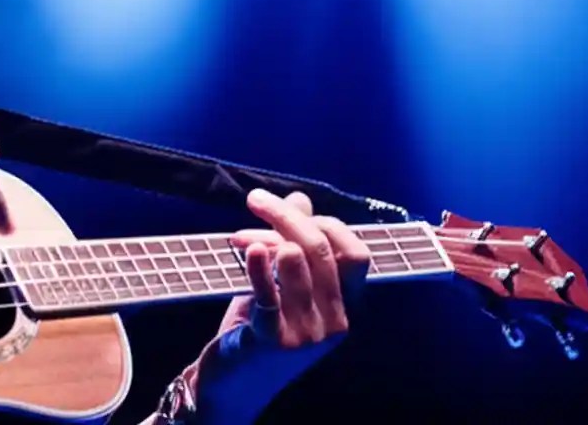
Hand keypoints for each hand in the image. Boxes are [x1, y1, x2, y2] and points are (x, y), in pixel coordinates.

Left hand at [161, 189, 370, 422]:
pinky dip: (258, 266)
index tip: (287, 207)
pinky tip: (248, 249)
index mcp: (344, 307)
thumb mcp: (282, 288)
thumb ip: (294, 245)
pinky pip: (270, 295)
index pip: (355, 253)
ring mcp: (308, 334)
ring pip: (297, 263)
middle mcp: (334, 321)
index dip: (324, 222)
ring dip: (264, 237)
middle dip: (286, 216)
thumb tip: (300, 199)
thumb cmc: (258, 331)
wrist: (232, 387)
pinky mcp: (275, 341)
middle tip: (254, 200)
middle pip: (322, 250)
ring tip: (239, 238)